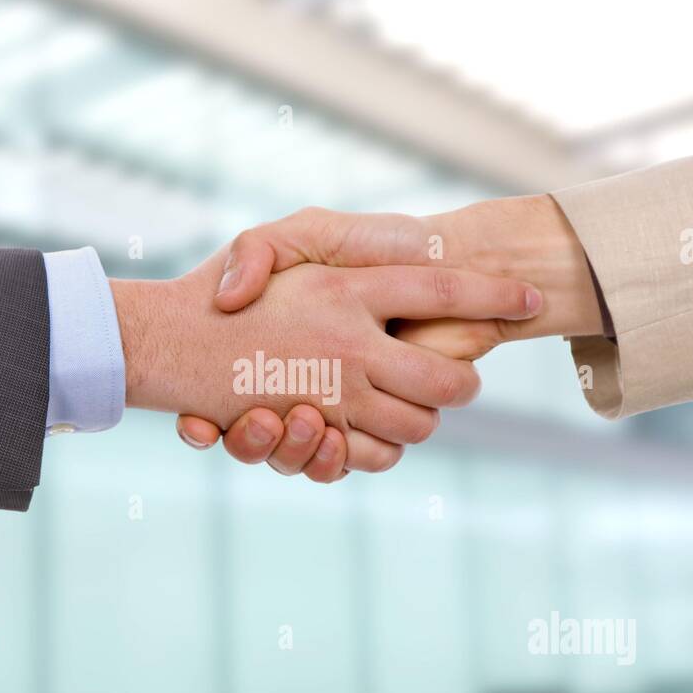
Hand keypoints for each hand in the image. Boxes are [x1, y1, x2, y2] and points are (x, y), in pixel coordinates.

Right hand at [176, 195, 601, 475]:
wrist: (160, 345)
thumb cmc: (219, 287)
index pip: (444, 290)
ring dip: (423, 416)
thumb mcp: (272, 238)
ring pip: (419, 425)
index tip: (532, 298)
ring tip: (407, 398)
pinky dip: (377, 447)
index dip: (495, 294)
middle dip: (464, 378)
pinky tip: (361, 423)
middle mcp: (350, 345)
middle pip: (450, 377)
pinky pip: (373, 455)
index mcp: (347, 289)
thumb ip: (347, 237)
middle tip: (458, 370)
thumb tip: (419, 239)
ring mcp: (334, 396)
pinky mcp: (312, 434)